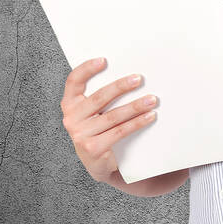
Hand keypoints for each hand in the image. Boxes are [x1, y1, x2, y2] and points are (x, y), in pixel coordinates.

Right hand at [60, 57, 157, 183]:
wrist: (98, 163)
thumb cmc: (99, 129)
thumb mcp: (94, 112)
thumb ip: (102, 96)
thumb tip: (131, 77)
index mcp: (70, 104)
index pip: (73, 82)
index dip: (86, 69)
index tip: (104, 60)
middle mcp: (71, 118)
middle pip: (99, 97)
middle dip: (121, 86)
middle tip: (139, 79)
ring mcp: (81, 134)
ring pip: (113, 116)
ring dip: (135, 106)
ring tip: (152, 99)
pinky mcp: (93, 148)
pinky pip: (120, 131)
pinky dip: (137, 123)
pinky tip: (150, 116)